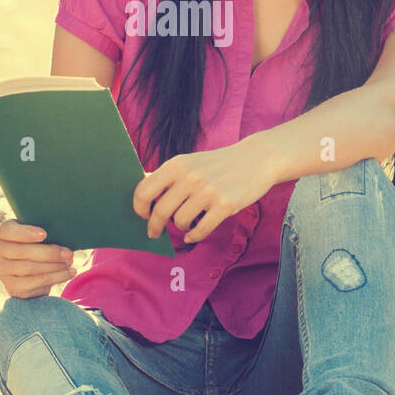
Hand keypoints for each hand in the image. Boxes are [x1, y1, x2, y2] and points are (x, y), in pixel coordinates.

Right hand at [0, 220, 76, 297]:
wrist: (32, 271)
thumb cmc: (39, 244)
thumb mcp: (38, 234)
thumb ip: (44, 232)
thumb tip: (64, 237)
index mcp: (2, 231)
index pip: (8, 230)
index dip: (25, 233)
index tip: (44, 234)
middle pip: (21, 252)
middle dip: (49, 253)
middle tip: (68, 253)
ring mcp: (1, 270)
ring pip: (29, 268)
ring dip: (54, 266)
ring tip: (70, 263)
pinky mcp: (11, 286)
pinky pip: (35, 282)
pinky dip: (55, 277)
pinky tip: (68, 273)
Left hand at [133, 135, 280, 243]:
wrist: (255, 159)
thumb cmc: (217, 165)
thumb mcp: (189, 162)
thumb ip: (166, 177)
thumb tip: (141, 196)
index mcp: (177, 165)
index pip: (144, 190)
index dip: (139, 207)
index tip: (143, 215)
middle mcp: (190, 177)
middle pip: (160, 212)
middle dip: (154, 226)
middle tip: (155, 233)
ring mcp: (208, 191)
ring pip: (180, 222)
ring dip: (181, 227)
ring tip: (188, 220)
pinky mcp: (225, 205)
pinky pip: (200, 230)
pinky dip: (194, 235)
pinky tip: (193, 233)